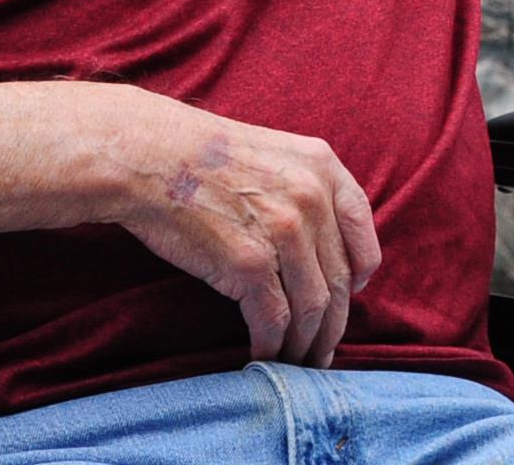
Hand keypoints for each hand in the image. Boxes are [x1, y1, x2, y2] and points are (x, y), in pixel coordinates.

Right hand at [94, 90, 383, 363]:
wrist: (150, 156)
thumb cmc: (202, 155)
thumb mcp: (273, 152)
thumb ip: (305, 187)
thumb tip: (321, 240)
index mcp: (322, 166)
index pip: (362, 233)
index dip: (360, 271)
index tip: (351, 293)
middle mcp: (312, 199)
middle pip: (340, 280)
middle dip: (334, 324)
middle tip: (323, 349)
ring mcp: (284, 232)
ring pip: (312, 308)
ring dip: (306, 344)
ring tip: (297, 362)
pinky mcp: (250, 264)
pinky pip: (274, 320)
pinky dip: (272, 346)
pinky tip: (264, 356)